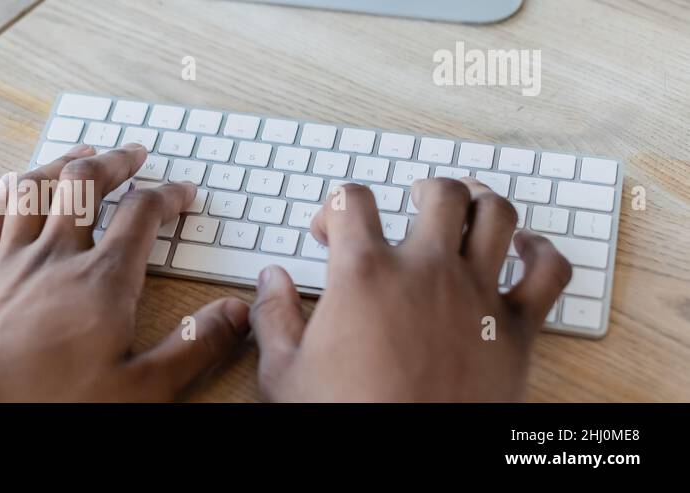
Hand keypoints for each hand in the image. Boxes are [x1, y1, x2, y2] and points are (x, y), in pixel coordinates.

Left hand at [0, 143, 251, 401]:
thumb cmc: (49, 405)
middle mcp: (52, 259)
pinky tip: (5, 200)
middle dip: (112, 163)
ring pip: (30, 193)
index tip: (182, 192)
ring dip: (56, 166)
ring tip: (76, 155)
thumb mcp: (138, 391)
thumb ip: (190, 349)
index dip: (167, 196)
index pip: (142, 216)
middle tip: (132, 153)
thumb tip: (235, 314)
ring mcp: (5, 266)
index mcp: (100, 282)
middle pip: (84, 186)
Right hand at [253, 178, 571, 400]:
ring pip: (496, 214)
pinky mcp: (516, 331)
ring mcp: (476, 296)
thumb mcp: (284, 372)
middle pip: (438, 193)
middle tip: (408, 203)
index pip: (352, 200)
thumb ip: (273, 316)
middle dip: (420, 189)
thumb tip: (271, 281)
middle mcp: (425, 272)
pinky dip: (542, 252)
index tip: (327, 231)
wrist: (404, 466)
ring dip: (481, 202)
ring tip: (467, 206)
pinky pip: (550, 272)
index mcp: (363, 274)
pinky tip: (526, 250)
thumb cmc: (345, 417)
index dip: (333, 207)